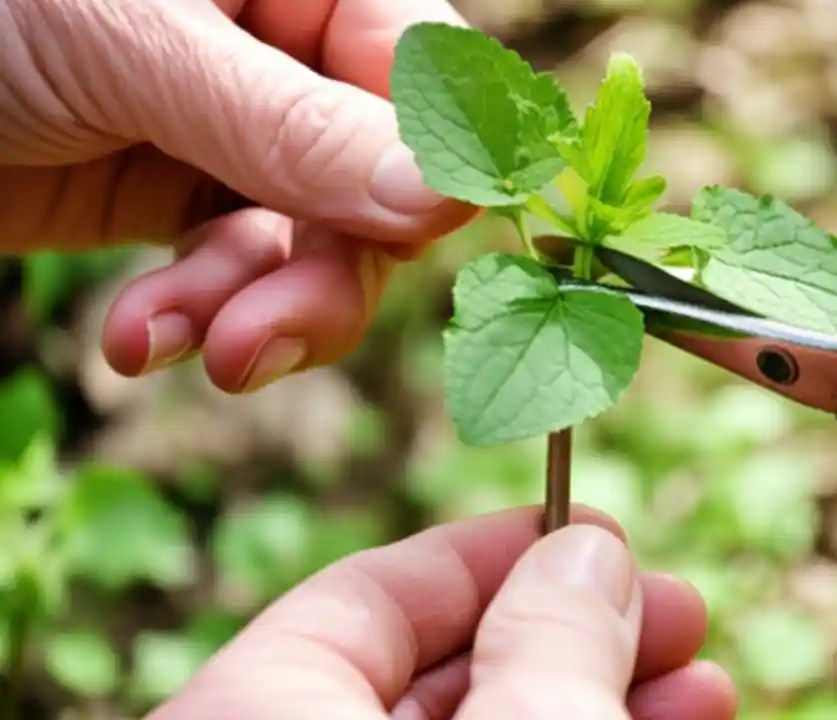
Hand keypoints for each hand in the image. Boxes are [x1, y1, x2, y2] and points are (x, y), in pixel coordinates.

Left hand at [0, 0, 478, 391]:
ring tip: (186, 347)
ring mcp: (238, 124)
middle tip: (261, 342)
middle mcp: (284, 44)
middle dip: (323, 270)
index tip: (419, 237)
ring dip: (257, 308)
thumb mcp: (133, 47)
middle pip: (381, 180)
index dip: (434, 161)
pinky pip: (242, 270)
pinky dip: (201, 315)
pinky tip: (139, 340)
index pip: (419, 69)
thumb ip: (293, 127)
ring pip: (318, 243)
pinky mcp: (184, 191)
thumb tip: (448, 200)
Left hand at [147, 505, 737, 718]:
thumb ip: (549, 640)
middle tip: (673, 607)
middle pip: (443, 671)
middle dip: (580, 630)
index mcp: (254, 713)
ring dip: (603, 692)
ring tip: (702, 677)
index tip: (589, 529)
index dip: (494, 550)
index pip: (369, 595)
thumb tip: (586, 555)